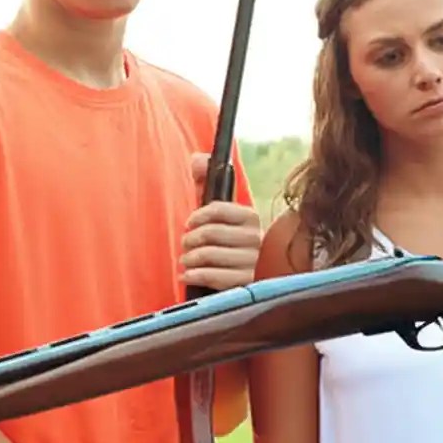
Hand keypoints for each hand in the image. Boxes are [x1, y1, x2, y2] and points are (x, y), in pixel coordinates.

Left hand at [181, 153, 261, 290]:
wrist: (234, 281)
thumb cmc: (220, 243)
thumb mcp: (213, 212)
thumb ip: (206, 181)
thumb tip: (197, 158)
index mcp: (250, 217)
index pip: (219, 209)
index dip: (198, 216)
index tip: (189, 223)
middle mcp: (256, 239)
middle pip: (212, 233)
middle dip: (191, 239)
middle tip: (186, 244)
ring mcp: (252, 262)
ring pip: (211, 255)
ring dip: (190, 258)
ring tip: (186, 261)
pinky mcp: (246, 284)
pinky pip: (215, 277)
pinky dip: (195, 275)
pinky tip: (188, 275)